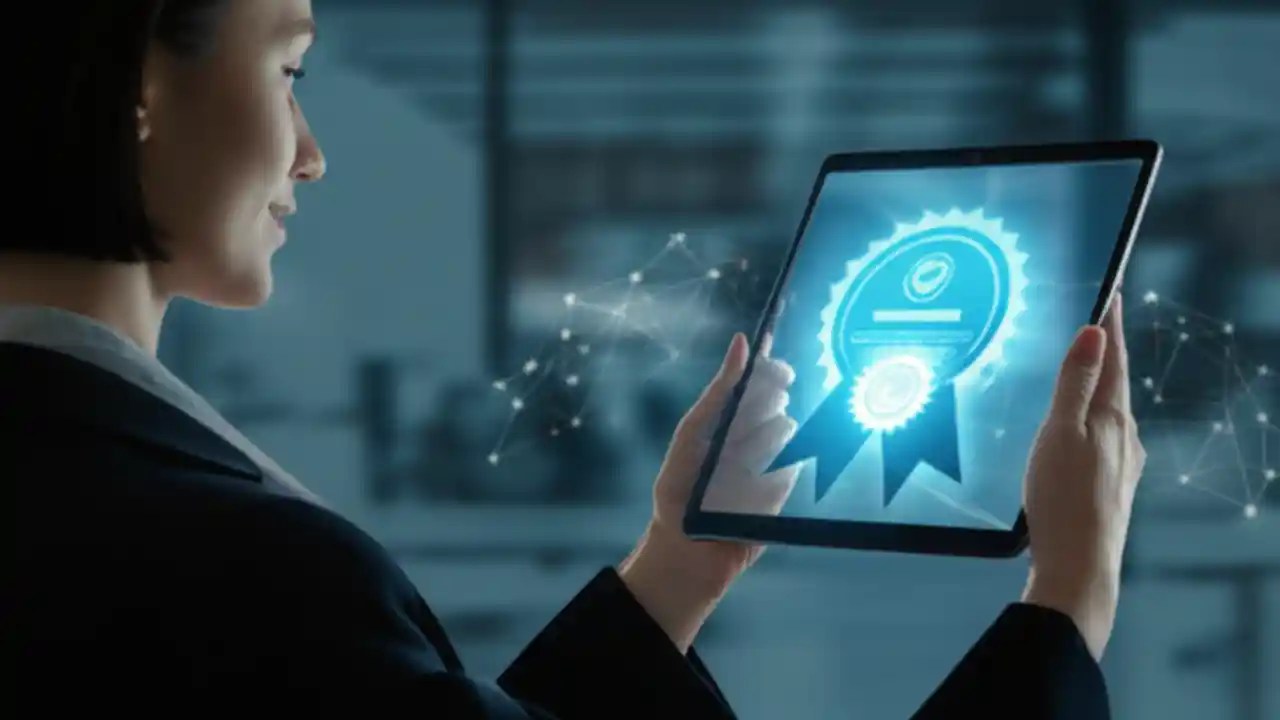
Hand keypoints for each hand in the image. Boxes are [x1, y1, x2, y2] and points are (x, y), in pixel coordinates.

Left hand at [619, 332, 798, 652]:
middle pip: (774, 401)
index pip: (754, 382)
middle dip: (772, 396)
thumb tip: (742, 341)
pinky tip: (750, 485)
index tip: (773, 358)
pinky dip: (774, 470)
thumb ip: (718, 391)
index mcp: (726, 420)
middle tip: (763, 402)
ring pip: (784, 430)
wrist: (687, 552)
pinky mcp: (782, 491)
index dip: (767, 366)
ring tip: (739, 462)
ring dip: (765, 436)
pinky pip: (790, 468)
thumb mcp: (693, 434)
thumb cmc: (678, 490)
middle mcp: (750, 437)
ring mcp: (768, 463)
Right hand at [1021, 295, 1146, 659]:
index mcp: (1111, 417)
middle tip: (1094, 321)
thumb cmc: (1062, 501)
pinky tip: (1078, 430)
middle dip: (1104, 351)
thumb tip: (1094, 333)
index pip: (1112, 357)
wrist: (1079, 567)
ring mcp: (1122, 462)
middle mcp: (1124, 436)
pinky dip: (1091, 418)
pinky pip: (1103, 437)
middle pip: (1114, 382)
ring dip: (1096, 386)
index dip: (1109, 323)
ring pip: (1110, 411)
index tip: (1111, 290)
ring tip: (1082, 369)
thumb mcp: (1059, 433)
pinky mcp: (1111, 485)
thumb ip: (1074, 383)